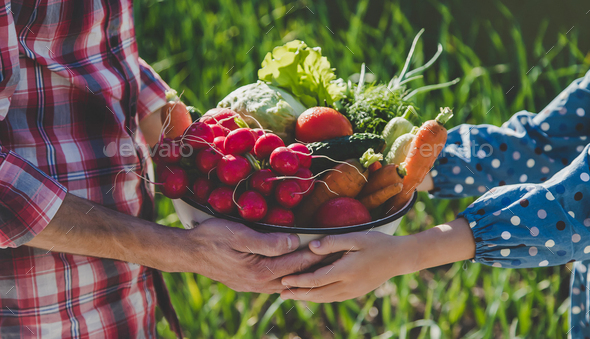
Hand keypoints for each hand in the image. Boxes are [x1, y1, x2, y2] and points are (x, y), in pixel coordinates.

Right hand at [175, 218, 325, 293]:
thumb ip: (268, 241)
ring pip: (286, 283)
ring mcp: (252, 287)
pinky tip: (296, 271)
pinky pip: (274, 283)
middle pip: (294, 276)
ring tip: (321, 264)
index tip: (333, 246)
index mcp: (259, 272)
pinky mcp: (247, 284)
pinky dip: (288, 277)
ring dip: (303, 273)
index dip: (315, 254)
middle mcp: (258, 284)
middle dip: (314, 266)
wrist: (188, 252)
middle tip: (335, 256)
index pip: (295, 264)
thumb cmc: (212, 237)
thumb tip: (293, 242)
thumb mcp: (239, 234)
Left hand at [279, 232, 419, 302]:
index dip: (299, 281)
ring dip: (306, 297)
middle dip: (298, 293)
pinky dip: (318, 297)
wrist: (399, 258)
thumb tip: (312, 247)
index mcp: (347, 271)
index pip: (317, 279)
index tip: (284, 280)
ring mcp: (352, 291)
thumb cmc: (377, 243)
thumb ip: (333, 242)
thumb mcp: (356, 237)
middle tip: (280, 293)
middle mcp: (348, 285)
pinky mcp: (355, 293)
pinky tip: (310, 294)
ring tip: (290, 296)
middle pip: (317, 293)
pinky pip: (332, 298)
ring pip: (324, 298)